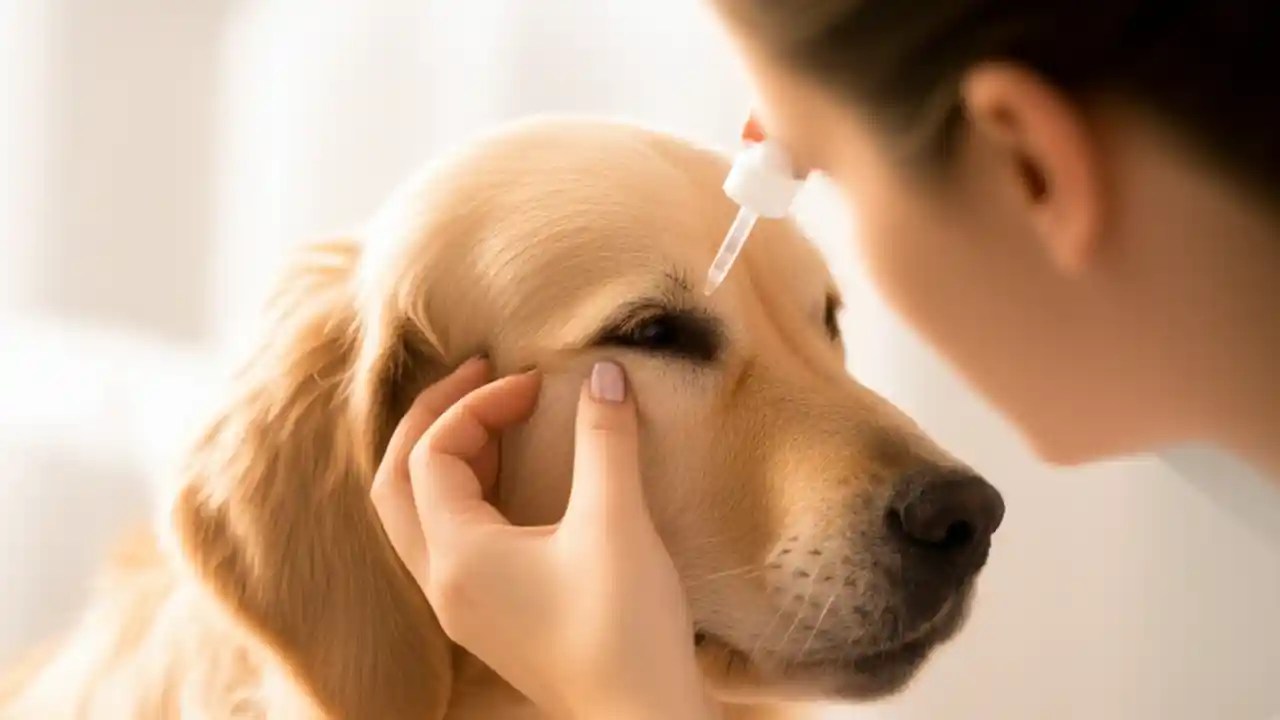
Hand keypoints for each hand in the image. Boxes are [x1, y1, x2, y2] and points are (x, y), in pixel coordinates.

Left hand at [370, 358, 716, 719]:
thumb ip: (604, 439)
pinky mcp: (490, 619)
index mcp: (458, 556)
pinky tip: (512, 480)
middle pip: (397, 484)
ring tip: (495, 418)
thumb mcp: (617, 522)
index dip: (479, 403)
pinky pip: (449, 539)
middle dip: (433, 419)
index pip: (433, 453)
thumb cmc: (626, 629)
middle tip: (479, 374)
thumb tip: (603, 373)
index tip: (537, 384)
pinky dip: (465, 493)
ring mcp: (463, 606)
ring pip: (419, 514)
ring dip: (445, 456)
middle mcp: (443, 583)